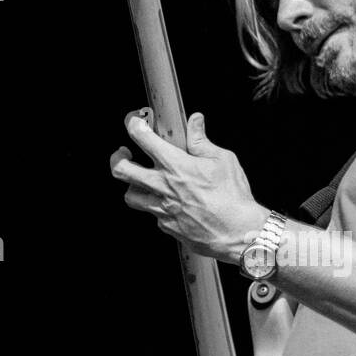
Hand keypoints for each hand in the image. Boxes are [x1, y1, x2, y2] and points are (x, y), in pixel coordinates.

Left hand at [110, 109, 267, 264]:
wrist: (238, 233)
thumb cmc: (233, 198)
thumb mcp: (223, 160)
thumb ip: (202, 141)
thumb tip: (195, 122)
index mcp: (175, 165)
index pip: (143, 139)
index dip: (133, 125)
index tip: (134, 123)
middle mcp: (163, 186)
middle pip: (121, 170)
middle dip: (117, 158)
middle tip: (123, 154)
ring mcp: (162, 209)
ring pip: (130, 196)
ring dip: (132, 186)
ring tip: (139, 181)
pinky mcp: (168, 226)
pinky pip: (152, 215)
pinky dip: (155, 207)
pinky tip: (167, 203)